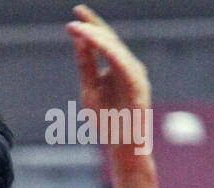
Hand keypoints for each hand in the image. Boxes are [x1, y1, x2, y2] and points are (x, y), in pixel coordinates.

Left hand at [66, 6, 150, 163]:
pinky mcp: (139, 87)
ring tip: (81, 31)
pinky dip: (113, 55)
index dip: (90, 26)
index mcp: (116, 67)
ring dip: (98, 39)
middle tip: (75, 16)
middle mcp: (127, 66)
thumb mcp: (90, 90)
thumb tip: (79, 40)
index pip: (103, 41)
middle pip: (110, 40)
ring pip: (116, 50)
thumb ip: (86, 66)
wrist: (123, 148)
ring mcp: (135, 75)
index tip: (74, 14)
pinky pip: (125, 66)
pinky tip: (100, 45)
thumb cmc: (108, 122)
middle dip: (93, 27)